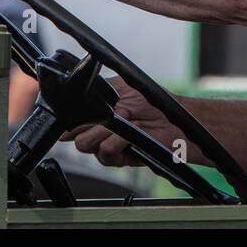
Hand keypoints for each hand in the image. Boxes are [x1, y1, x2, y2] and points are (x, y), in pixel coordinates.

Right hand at [61, 76, 185, 167]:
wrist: (174, 119)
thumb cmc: (152, 100)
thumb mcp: (121, 88)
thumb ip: (96, 97)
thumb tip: (74, 108)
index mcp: (97, 112)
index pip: (73, 120)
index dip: (72, 119)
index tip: (80, 114)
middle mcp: (100, 130)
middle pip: (75, 136)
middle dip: (90, 124)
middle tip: (111, 116)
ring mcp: (108, 144)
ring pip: (86, 145)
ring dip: (105, 131)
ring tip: (126, 121)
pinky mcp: (119, 158)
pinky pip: (105, 153)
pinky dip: (117, 141)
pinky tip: (131, 132)